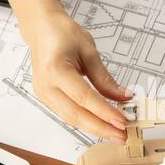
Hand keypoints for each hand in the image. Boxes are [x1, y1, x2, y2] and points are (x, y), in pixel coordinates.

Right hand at [23, 9, 133, 142]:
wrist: (41, 29)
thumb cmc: (62, 33)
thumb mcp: (89, 51)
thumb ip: (105, 78)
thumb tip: (123, 97)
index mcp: (56, 69)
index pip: (84, 97)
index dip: (104, 112)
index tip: (122, 122)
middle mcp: (45, 84)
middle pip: (76, 114)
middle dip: (100, 128)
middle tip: (122, 135)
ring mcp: (43, 93)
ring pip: (70, 118)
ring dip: (93, 127)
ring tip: (114, 133)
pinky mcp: (45, 97)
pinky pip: (66, 114)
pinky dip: (84, 121)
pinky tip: (99, 124)